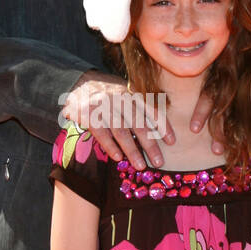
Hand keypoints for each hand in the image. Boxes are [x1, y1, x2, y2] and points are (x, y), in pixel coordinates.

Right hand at [63, 72, 221, 168]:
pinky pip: (101, 133)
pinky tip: (118, 158)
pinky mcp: (88, 115)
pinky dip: (110, 146)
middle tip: (159, 162)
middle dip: (150, 144)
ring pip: (121, 131)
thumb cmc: (108, 93)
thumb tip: (161, 126)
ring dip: (132, 150)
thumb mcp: (127, 92)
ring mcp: (104, 107)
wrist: (78, 83)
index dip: (162, 126)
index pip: (151, 110)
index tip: (172, 141)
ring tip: (141, 166)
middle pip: (138, 124)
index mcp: (132, 94)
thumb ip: (141, 105)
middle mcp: (120, 99)